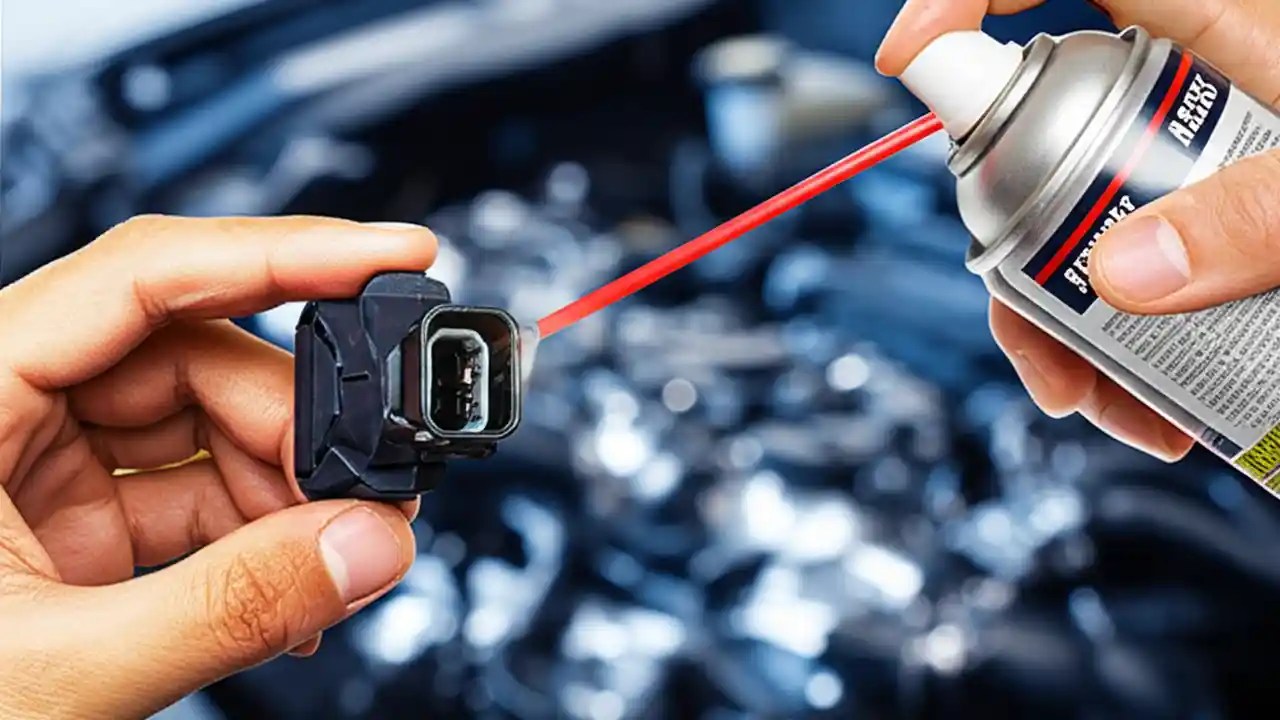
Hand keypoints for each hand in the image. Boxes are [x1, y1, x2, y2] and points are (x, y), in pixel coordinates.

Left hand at [0, 216, 435, 717]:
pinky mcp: (79, 517)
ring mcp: (46, 461)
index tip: (394, 256)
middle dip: (300, 423)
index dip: (283, 254)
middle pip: (198, 353)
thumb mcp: (61, 666)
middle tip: (372, 486)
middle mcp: (9, 404)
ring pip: (212, 421)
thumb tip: (368, 544)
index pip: (144, 275)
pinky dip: (263, 532)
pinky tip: (296, 586)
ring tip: (334, 558)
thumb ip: (226, 604)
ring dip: (292, 487)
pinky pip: (199, 489)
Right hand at [879, 0, 1279, 460]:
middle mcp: (1186, 76)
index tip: (907, 60)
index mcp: (1221, 16)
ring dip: (1059, 317)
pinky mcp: (1207, 199)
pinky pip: (1119, 247)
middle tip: (1041, 349)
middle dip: (1009, 252)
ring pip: (1066, 208)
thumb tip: (1124, 272)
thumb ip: (1261, 214)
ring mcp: (1190, 142)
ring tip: (1109, 409)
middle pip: (1032, 133)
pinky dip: (1110, 324)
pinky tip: (1144, 390)